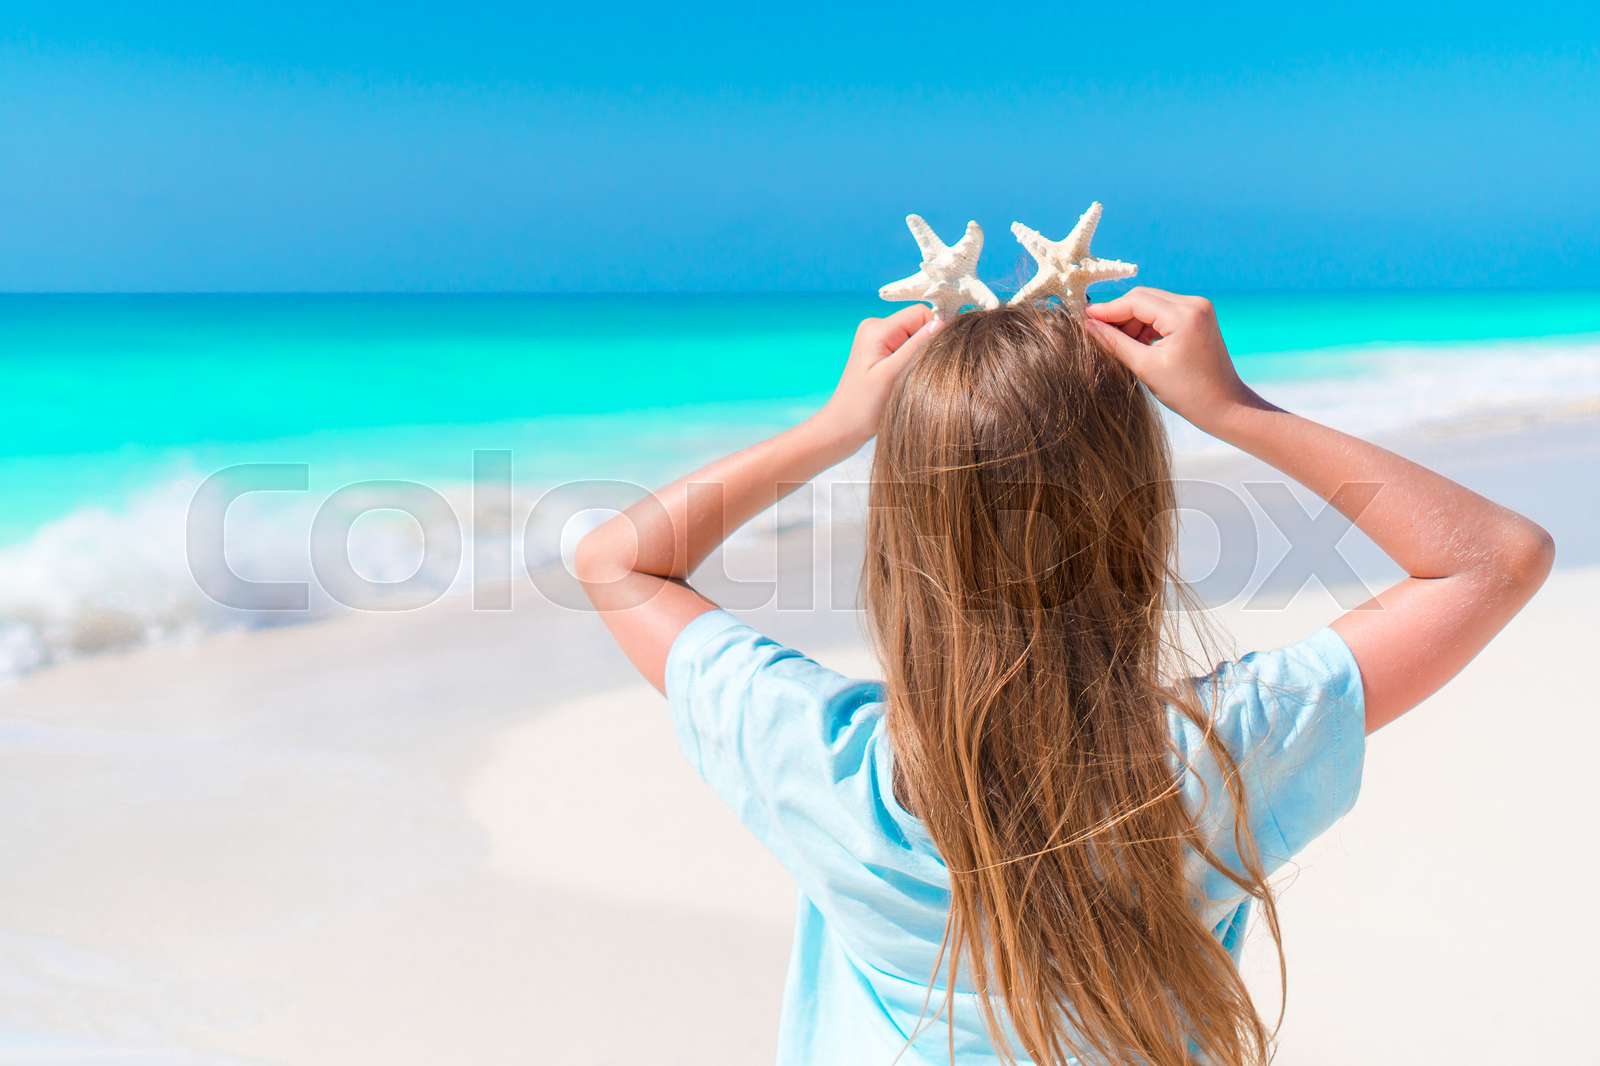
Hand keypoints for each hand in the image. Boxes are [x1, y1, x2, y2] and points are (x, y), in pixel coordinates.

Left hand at [815, 305, 942, 449]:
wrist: (843, 427)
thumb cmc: (864, 406)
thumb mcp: (893, 375)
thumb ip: (917, 346)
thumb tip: (943, 322)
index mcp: (878, 328)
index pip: (922, 313)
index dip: (936, 331)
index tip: (936, 357)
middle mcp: (877, 327)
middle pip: (919, 323)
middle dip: (927, 345)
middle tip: (917, 373)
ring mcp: (878, 339)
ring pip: (916, 336)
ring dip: (920, 356)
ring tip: (908, 379)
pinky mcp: (881, 351)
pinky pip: (908, 347)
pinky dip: (912, 361)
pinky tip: (904, 379)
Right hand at [1083, 288, 1257, 431]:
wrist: (1224, 406)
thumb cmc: (1187, 392)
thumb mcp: (1146, 367)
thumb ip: (1115, 342)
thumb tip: (1089, 325)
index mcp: (1184, 315)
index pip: (1136, 301)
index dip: (1107, 310)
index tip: (1083, 319)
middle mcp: (1194, 304)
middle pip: (1143, 298)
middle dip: (1119, 314)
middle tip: (1096, 332)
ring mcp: (1198, 309)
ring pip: (1152, 304)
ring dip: (1132, 320)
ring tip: (1116, 343)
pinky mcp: (1198, 317)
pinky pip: (1164, 313)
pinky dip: (1147, 325)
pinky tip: (1135, 342)